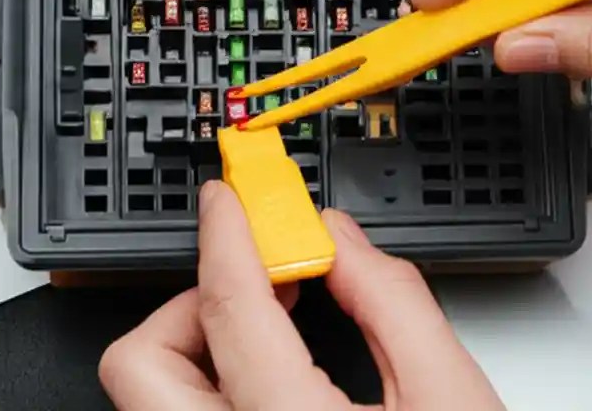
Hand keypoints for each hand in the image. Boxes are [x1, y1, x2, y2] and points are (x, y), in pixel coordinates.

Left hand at [99, 181, 504, 409]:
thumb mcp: (453, 397)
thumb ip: (393, 302)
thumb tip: (341, 242)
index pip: (229, 309)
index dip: (227, 237)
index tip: (229, 201)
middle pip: (139, 365)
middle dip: (189, 305)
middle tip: (257, 288)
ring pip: (147, 401)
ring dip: (196, 349)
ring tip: (272, 334)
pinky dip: (212, 389)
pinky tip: (271, 380)